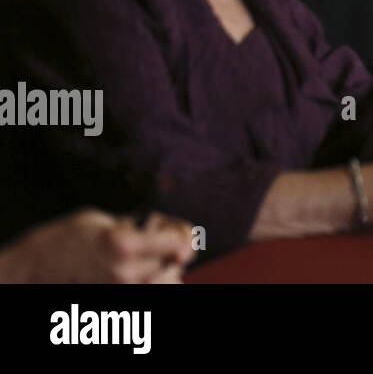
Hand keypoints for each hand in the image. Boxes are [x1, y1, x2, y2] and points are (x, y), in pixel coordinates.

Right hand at [0, 209, 194, 283]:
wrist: (35, 268)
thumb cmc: (69, 238)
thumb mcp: (104, 220)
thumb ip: (141, 226)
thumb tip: (181, 236)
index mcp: (123, 243)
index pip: (177, 242)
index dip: (187, 237)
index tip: (188, 236)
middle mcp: (125, 271)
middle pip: (175, 262)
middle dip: (173, 251)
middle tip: (159, 242)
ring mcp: (121, 291)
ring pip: (169, 282)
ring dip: (167, 269)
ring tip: (149, 259)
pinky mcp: (117, 301)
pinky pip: (153, 293)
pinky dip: (157, 283)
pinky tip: (144, 272)